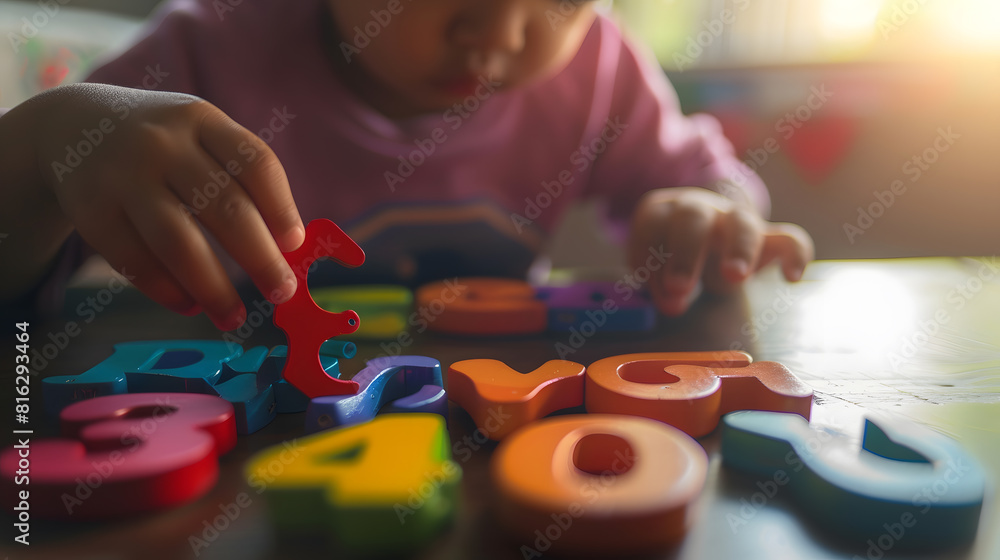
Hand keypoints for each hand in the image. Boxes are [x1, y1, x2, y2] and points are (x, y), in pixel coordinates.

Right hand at [32, 84, 304, 329]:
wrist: (71, 126)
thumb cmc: (162, 144)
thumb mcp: (199, 136)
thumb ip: (238, 179)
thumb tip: (285, 250)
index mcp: (201, 121)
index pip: (255, 163)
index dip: (281, 207)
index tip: (295, 246)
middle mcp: (162, 144)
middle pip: (223, 207)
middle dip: (260, 258)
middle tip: (282, 292)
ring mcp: (122, 177)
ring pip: (178, 242)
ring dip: (214, 288)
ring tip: (234, 317)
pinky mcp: (91, 211)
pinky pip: (135, 261)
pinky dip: (167, 290)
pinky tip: (190, 305)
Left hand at [628, 187, 812, 315]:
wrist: (711, 230)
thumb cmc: (675, 251)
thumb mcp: (659, 266)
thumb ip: (660, 284)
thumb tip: (672, 304)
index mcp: (665, 212)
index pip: (653, 223)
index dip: (648, 253)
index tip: (651, 285)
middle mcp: (701, 209)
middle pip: (692, 218)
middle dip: (684, 252)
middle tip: (677, 288)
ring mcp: (735, 220)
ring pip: (740, 222)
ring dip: (738, 249)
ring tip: (734, 278)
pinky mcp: (768, 237)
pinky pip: (790, 239)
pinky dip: (795, 254)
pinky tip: (791, 278)